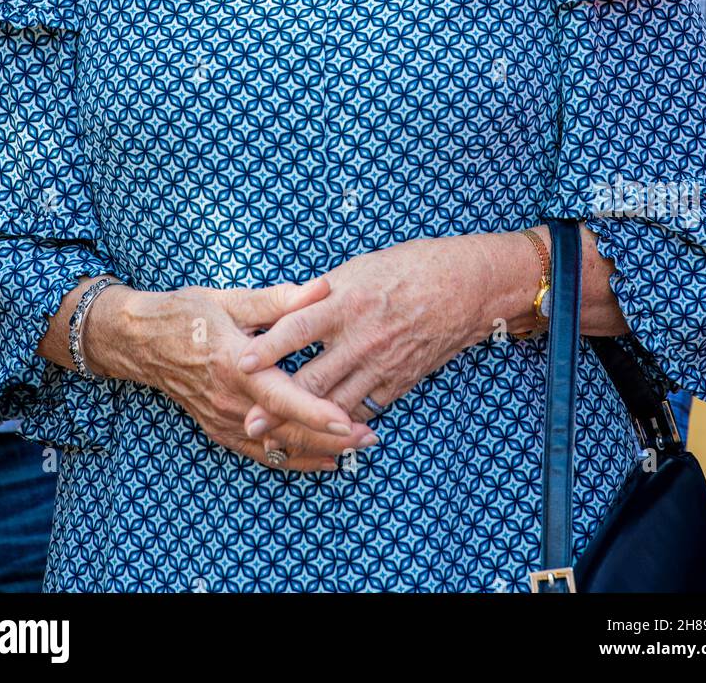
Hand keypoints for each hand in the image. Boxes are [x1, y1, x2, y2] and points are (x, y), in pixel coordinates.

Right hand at [86, 276, 372, 471]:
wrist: (141, 341)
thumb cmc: (187, 314)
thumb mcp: (231, 299)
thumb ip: (280, 300)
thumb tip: (323, 289)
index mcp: (234, 365)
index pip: (280, 397)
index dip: (315, 411)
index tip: (349, 420)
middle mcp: (229, 401)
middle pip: (286, 431)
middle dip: (330, 438)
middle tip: (372, 437)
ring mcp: (223, 420)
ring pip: (276, 448)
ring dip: (318, 451)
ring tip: (357, 448)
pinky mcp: (219, 428)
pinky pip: (260, 454)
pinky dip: (293, 460)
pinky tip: (322, 460)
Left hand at [235, 236, 488, 443]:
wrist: (464, 288)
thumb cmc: (409, 268)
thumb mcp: (360, 269)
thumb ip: (323, 294)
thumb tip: (287, 308)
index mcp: (348, 302)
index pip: (299, 327)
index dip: (270, 347)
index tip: (241, 363)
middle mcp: (362, 337)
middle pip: (313, 378)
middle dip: (278, 403)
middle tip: (249, 422)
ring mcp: (382, 365)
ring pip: (337, 404)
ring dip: (305, 424)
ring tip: (275, 438)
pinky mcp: (398, 382)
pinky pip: (364, 410)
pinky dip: (342, 425)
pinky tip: (320, 436)